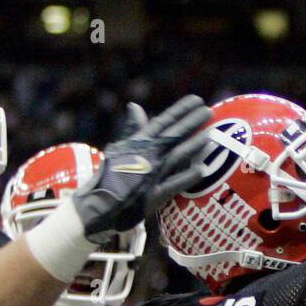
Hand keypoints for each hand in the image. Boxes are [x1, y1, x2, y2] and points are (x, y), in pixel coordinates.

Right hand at [72, 96, 212, 241]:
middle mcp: (145, 155)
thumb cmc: (107, 178)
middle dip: (191, 122)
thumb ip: (132, 130)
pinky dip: (187, 177)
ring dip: (193, 144)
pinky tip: (202, 170)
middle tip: (208, 111)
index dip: (180, 110)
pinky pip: (172, 185)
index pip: (163, 122)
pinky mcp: (152, 196)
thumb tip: (134, 106)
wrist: (95, 206)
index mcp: (138, 143)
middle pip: (173, 135)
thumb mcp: (119, 149)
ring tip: (210, 134)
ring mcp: (150, 174)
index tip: (196, 99)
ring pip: (176, 155)